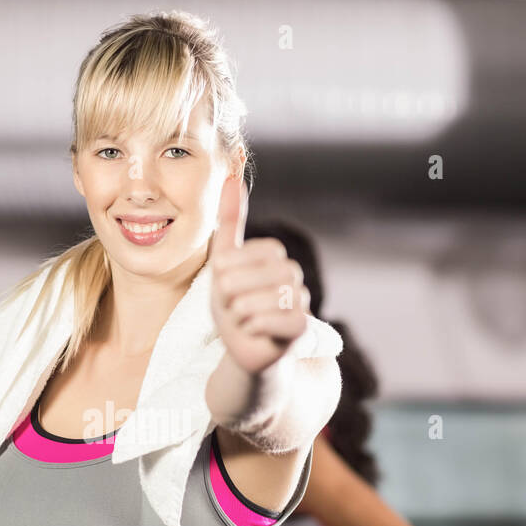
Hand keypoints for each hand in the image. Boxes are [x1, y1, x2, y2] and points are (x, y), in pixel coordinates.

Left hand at [209, 175, 309, 375]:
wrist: (240, 349)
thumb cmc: (233, 306)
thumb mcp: (223, 262)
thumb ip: (229, 222)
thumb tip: (232, 176)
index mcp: (275, 258)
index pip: (255, 251)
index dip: (230, 270)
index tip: (223, 286)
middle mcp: (293, 276)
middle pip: (261, 273)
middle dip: (233, 292)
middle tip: (230, 306)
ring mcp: (300, 303)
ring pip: (270, 298)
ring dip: (242, 311)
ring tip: (239, 318)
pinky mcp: (301, 331)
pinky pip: (283, 321)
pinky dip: (257, 326)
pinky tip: (249, 330)